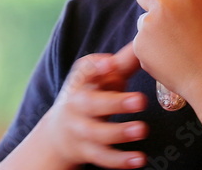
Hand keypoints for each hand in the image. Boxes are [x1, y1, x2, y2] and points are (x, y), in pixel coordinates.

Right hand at [40, 42, 148, 168]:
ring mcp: (81, 130)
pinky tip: (139, 159)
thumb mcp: (98, 79)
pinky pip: (103, 157)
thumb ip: (120, 64)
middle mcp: (77, 106)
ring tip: (142, 130)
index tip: (111, 62)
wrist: (58, 132)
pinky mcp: (87, 151)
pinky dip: (120, 160)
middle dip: (115, 103)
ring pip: (98, 133)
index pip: (84, 72)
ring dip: (120, 132)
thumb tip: (143, 43)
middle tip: (140, 101)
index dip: (96, 67)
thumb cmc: (88, 96)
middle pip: (92, 104)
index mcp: (81, 83)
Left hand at [133, 0, 201, 100]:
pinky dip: (152, 45)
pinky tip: (172, 54)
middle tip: (176, 19)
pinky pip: (142, 38)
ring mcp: (149, 26)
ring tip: (178, 42)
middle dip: (156, 1)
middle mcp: (163, 5)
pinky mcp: (140, 46)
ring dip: (155, 25)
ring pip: (144, 17)